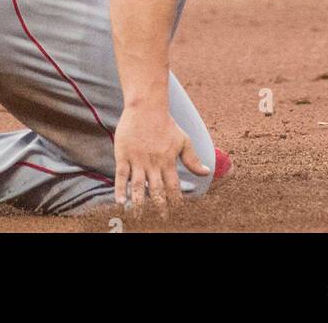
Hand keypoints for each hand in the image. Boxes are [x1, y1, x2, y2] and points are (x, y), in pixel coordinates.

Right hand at [113, 103, 209, 217]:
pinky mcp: (123, 154)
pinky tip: (120, 202)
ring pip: (139, 186)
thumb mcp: (183, 140)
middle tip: (161, 222)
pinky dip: (121, 188)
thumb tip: (206, 172)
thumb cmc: (165, 123)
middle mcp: (153, 163)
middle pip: (157, 190)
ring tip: (139, 218)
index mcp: (168, 161)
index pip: (174, 187)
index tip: (178, 216)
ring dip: (139, 203)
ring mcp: (137, 159)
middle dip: (159, 208)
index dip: (176, 203)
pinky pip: (121, 175)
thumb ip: (192, 158)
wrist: (146, 106)